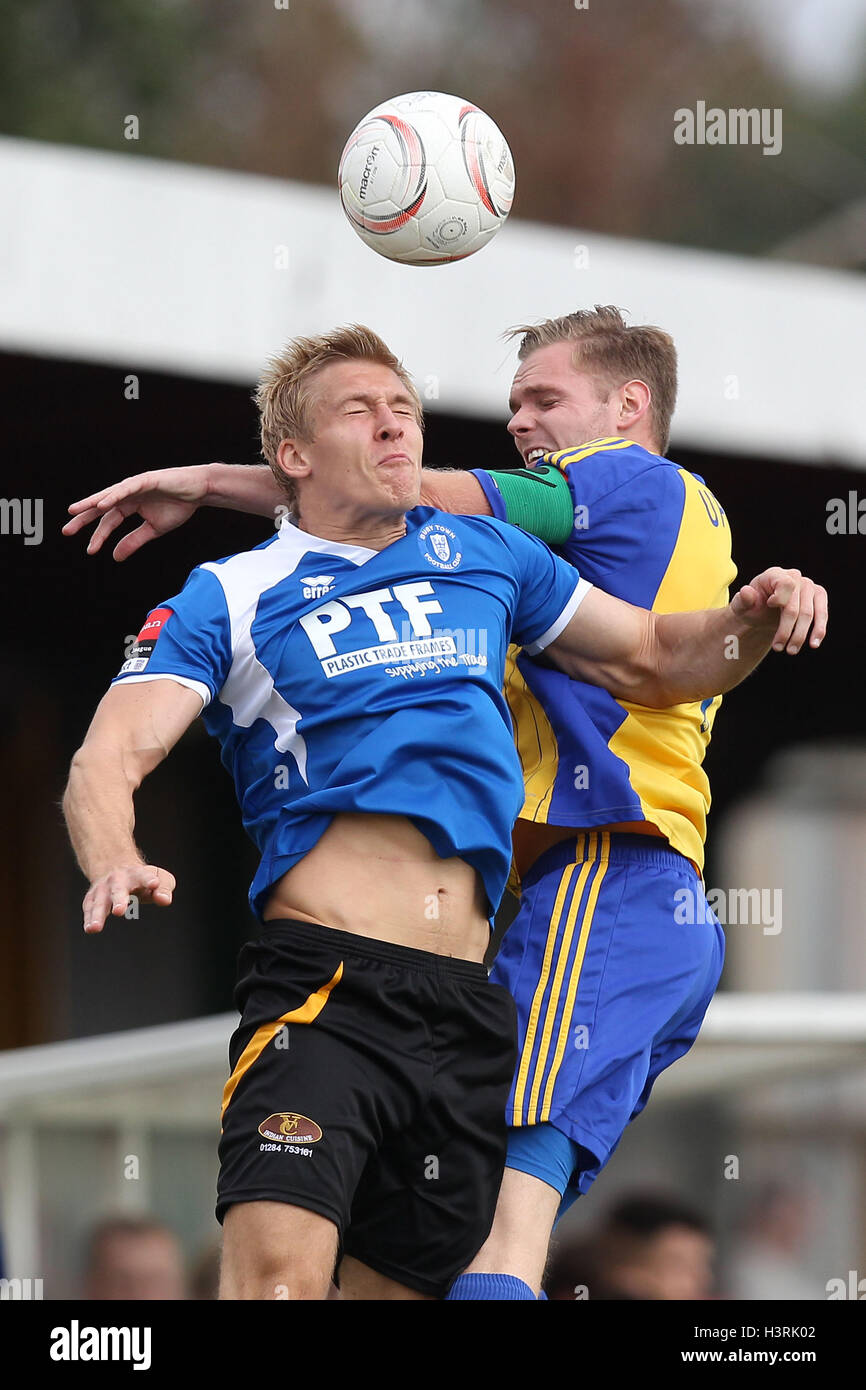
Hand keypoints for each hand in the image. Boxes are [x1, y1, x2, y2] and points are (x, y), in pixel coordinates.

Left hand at [62, 465, 212, 560]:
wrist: (199, 491)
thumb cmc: (178, 507)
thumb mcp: (153, 530)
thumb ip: (133, 541)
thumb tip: (115, 557)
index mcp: (129, 505)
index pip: (109, 521)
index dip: (99, 535)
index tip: (90, 550)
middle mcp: (127, 494)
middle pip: (101, 507)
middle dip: (83, 517)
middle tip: (66, 531)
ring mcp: (134, 485)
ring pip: (108, 495)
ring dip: (91, 503)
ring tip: (74, 511)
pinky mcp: (144, 480)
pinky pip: (125, 489)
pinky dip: (113, 495)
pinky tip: (101, 504)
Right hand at [83, 863, 176, 933]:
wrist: (115, 866)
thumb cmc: (143, 879)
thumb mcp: (159, 879)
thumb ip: (164, 889)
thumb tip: (165, 900)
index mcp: (137, 874)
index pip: (144, 876)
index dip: (149, 879)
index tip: (155, 884)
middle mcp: (118, 879)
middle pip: (118, 889)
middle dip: (118, 900)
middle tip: (119, 911)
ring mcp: (103, 888)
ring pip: (99, 901)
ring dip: (97, 914)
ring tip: (95, 928)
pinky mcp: (92, 897)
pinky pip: (89, 908)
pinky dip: (88, 918)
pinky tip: (89, 929)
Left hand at [730, 568, 827, 652]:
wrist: (762, 612)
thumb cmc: (751, 607)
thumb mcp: (741, 605)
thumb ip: (742, 600)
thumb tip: (746, 592)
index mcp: (775, 574)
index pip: (785, 584)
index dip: (780, 598)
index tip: (769, 605)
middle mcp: (795, 577)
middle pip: (795, 606)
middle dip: (786, 630)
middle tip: (777, 648)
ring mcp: (809, 586)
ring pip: (809, 614)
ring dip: (800, 635)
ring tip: (791, 651)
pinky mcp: (818, 596)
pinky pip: (822, 614)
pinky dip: (818, 630)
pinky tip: (813, 644)